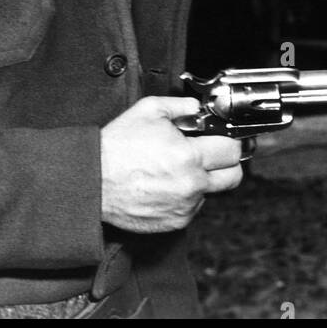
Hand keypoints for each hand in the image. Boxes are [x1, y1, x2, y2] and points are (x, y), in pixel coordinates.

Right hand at [100, 96, 242, 232]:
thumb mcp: (149, 110)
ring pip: (212, 192)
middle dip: (226, 163)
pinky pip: (193, 207)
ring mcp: (185, 206)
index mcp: (189, 155)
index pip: (232, 150)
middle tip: (212, 155)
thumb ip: (181, 105)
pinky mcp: (175, 222)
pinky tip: (166, 184)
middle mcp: (191, 184)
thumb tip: (197, 108)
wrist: (93, 182)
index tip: (223, 139)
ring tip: (177, 168)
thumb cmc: (117, 147)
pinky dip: (186, 196)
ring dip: (203, 180)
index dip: (228, 141)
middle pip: (233, 177)